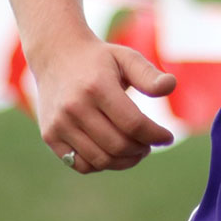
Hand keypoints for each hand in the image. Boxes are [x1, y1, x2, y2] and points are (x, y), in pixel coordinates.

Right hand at [36, 35, 176, 173]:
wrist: (56, 55)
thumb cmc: (99, 59)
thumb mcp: (126, 57)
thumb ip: (149, 74)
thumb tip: (171, 86)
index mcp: (97, 86)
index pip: (134, 123)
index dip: (155, 135)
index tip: (167, 137)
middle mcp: (74, 107)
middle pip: (118, 145)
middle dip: (141, 149)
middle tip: (149, 144)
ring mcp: (59, 123)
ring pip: (100, 160)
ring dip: (125, 161)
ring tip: (136, 150)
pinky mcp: (50, 135)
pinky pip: (80, 164)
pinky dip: (101, 165)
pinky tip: (112, 153)